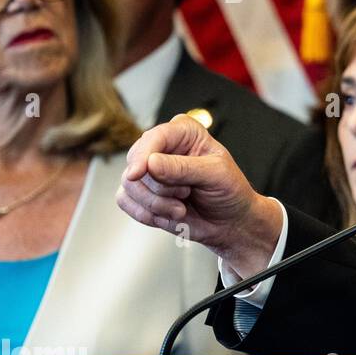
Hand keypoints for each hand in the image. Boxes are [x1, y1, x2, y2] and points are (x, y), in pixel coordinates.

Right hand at [116, 114, 281, 274]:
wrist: (230, 221)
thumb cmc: (229, 191)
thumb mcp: (216, 175)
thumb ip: (184, 168)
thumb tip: (150, 163)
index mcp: (184, 132)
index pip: (155, 137)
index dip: (143, 155)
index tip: (137, 173)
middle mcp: (162, 147)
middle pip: (137, 163)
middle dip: (161, 188)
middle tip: (187, 194)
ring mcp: (148, 170)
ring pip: (129, 185)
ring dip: (156, 204)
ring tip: (181, 209)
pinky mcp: (140, 192)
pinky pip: (125, 201)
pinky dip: (146, 214)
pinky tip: (168, 216)